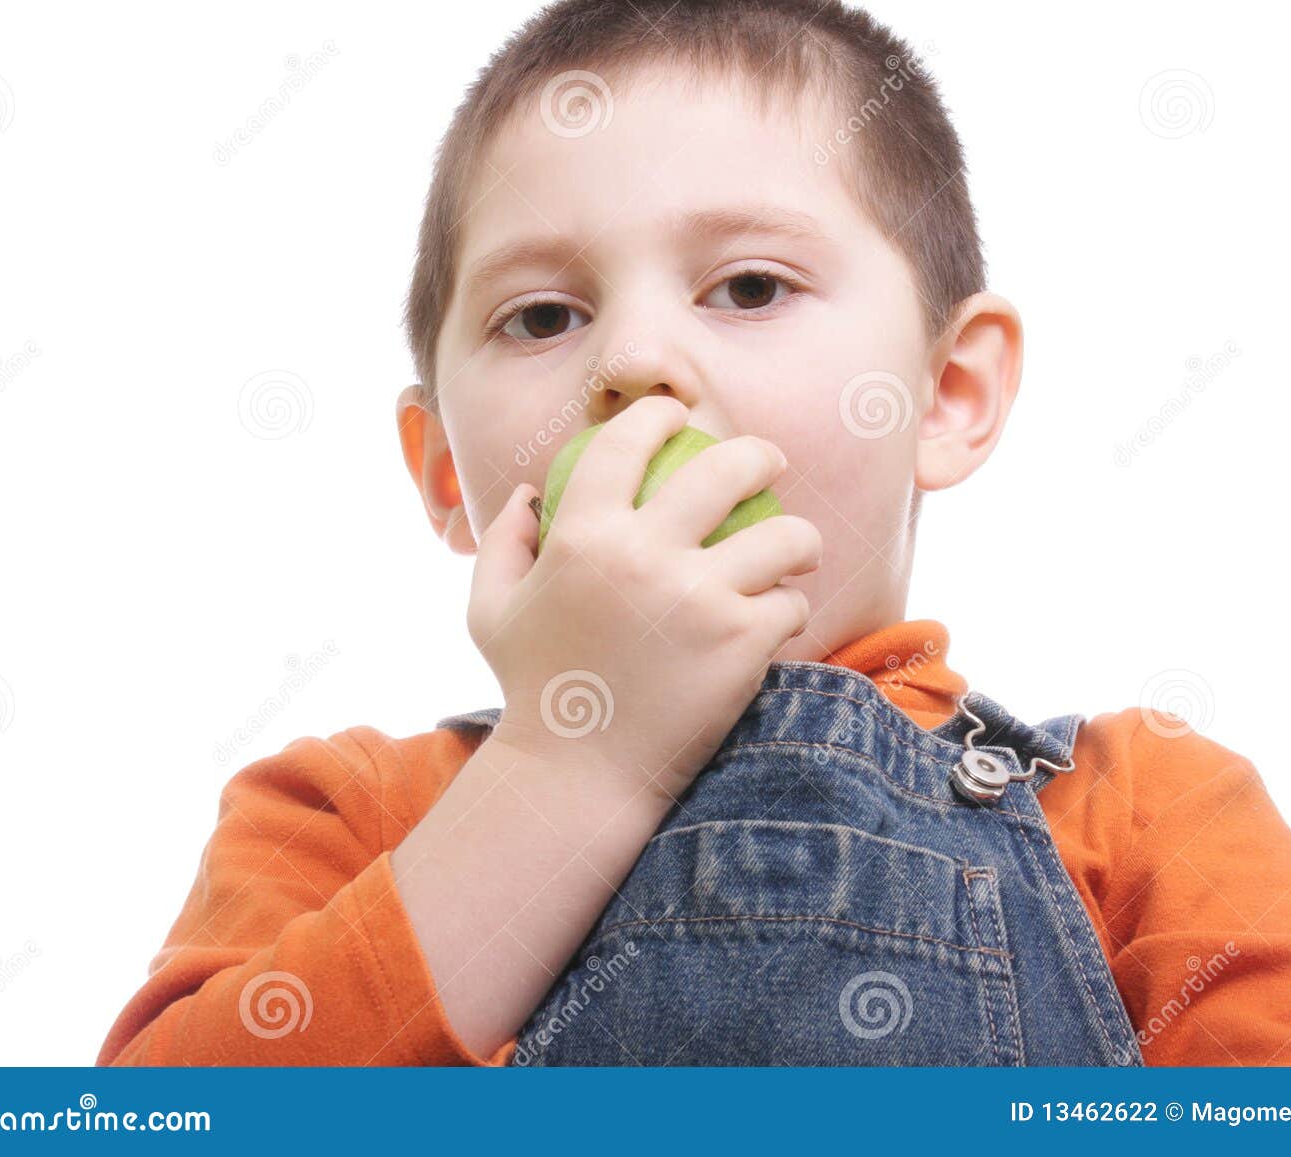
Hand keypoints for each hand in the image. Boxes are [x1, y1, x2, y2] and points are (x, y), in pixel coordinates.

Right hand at [467, 395, 821, 802]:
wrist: (578, 777)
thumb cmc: (535, 691)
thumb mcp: (492, 612)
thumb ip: (503, 543)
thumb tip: (532, 490)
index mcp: (582, 534)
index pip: (628, 441)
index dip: (660, 414)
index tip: (679, 417)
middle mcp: (642, 553)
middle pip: (727, 467)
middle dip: (760, 454)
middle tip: (769, 463)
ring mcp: (698, 596)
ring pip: (785, 534)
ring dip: (798, 538)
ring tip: (796, 550)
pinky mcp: (741, 642)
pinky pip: (790, 602)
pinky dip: (790, 608)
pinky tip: (777, 618)